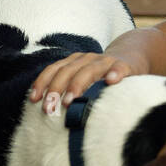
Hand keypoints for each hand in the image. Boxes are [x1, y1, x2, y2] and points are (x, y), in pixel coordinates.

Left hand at [27, 53, 142, 113]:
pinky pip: (119, 68)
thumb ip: (67, 87)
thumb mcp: (82, 77)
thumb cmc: (102, 74)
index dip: (42, 83)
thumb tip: (46, 107)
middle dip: (56, 89)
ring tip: (70, 101)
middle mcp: (87, 59)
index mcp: (74, 61)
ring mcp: (106, 62)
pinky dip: (115, 73)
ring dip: (78, 84)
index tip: (34, 99)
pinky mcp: (125, 66)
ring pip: (89, 70)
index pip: (54, 69)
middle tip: (49, 108)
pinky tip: (111, 81)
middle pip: (67, 71)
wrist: (131, 56)